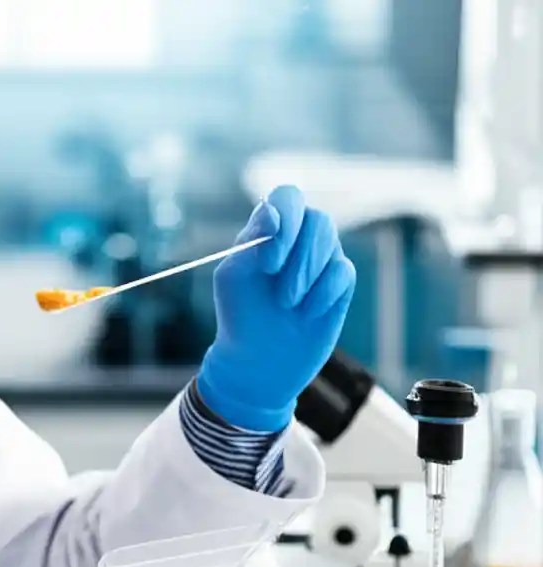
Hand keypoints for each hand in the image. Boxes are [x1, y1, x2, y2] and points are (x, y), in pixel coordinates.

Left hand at [197, 185, 356, 431]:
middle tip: (279, 293)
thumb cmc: (239, 313)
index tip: (269, 260)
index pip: (288, 197)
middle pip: (317, 219)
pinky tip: (305, 313)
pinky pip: (343, 272)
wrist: (258, 358)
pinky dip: (322, 294)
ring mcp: (322, 258)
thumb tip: (272, 208)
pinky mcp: (339, 283)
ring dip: (306, 275)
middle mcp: (299, 236)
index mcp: (269, 227)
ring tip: (286, 304)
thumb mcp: (234, 276)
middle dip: (298, 257)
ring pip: (331, 242)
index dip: (286, 218)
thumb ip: (252, 240)